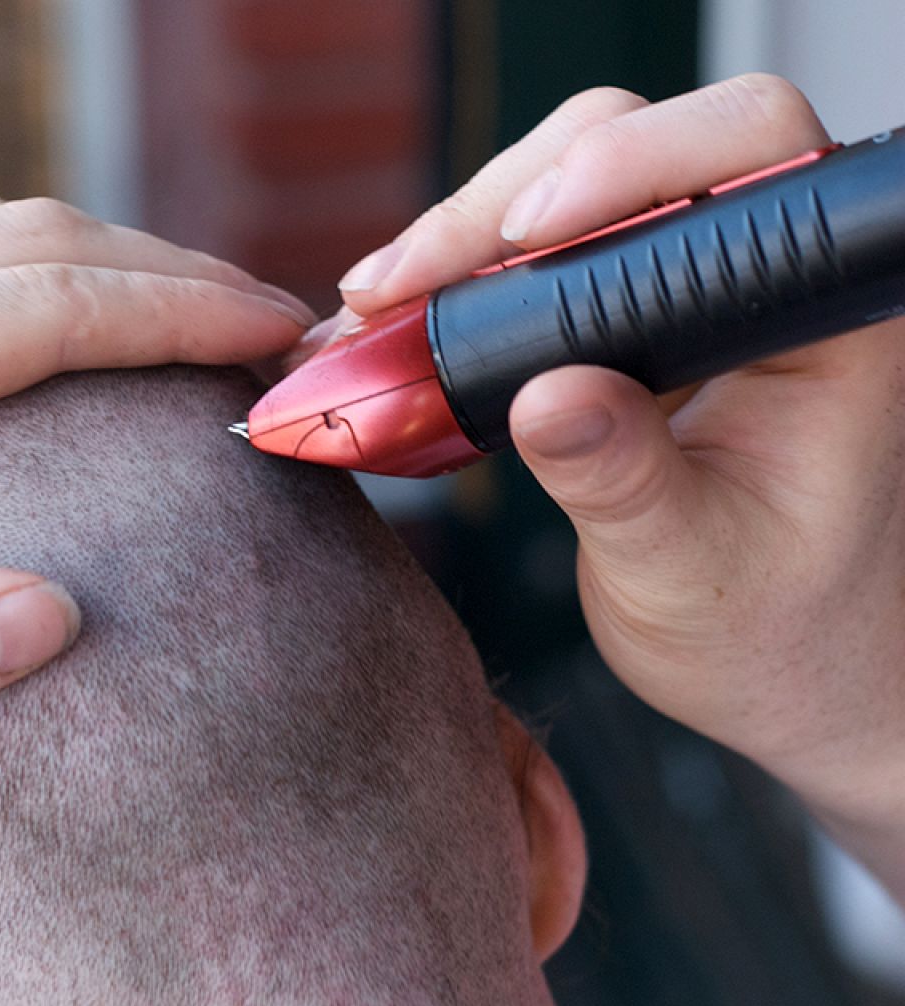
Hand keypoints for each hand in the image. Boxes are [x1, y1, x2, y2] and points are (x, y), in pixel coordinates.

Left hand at [0, 194, 313, 792]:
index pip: (38, 306)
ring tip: (186, 318)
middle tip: (272, 329)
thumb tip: (58, 616)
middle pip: (19, 239)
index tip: (281, 339)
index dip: (177, 315)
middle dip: (162, 272)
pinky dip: (2, 269)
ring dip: (85, 258)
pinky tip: (37, 324)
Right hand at [334, 76, 904, 827]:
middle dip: (500, 205)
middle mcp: (763, 269)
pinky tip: (385, 322)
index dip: (631, 163)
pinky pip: (530, 255)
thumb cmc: (771, 630)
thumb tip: (548, 399)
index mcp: (823, 311)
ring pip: (562, 185)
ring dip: (458, 238)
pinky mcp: (624, 313)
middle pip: (630, 145)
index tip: (527, 237)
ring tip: (369, 310)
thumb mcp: (693, 571)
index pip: (748, 153)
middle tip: (396, 287)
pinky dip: (452, 279)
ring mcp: (688, 284)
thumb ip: (627, 484)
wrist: (774, 673)